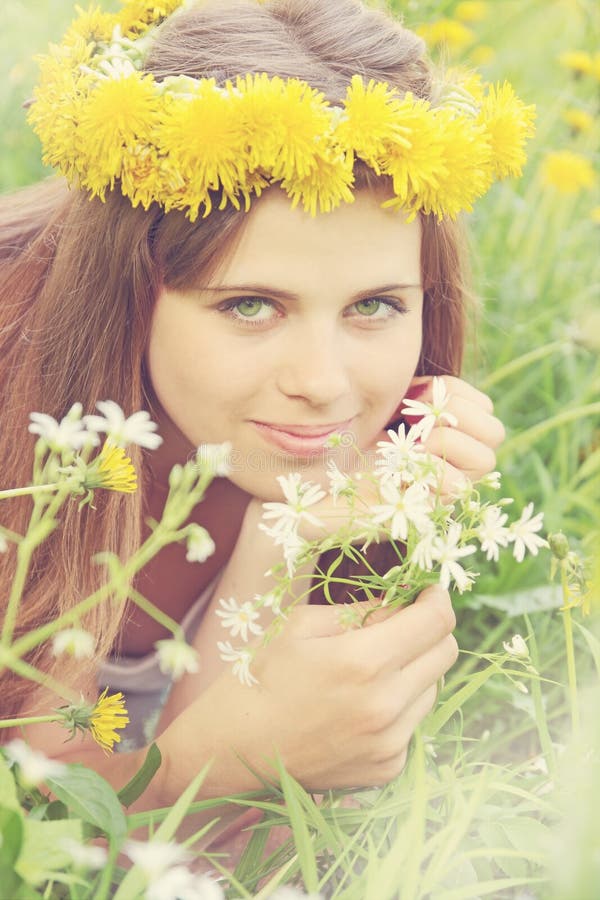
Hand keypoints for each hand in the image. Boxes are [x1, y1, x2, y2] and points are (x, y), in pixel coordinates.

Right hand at [156, 585, 457, 797]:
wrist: (235, 749)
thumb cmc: (262, 676)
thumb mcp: (303, 625)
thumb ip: (361, 610)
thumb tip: (402, 601)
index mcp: (364, 660)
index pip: (436, 621)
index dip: (438, 598)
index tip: (428, 591)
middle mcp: (386, 705)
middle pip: (447, 653)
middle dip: (431, 630)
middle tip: (404, 623)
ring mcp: (389, 742)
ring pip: (433, 688)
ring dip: (414, 669)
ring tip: (370, 670)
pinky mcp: (386, 768)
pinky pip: (412, 724)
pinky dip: (398, 707)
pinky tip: (359, 706)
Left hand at [259, 375, 504, 543]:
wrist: (305, 492)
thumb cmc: (336, 449)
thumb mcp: (380, 411)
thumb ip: (413, 397)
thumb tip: (431, 391)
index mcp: (442, 436)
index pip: (483, 406)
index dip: (450, 391)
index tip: (409, 395)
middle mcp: (449, 465)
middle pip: (495, 430)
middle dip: (454, 413)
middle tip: (412, 421)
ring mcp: (441, 491)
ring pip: (486, 458)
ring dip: (446, 441)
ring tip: (409, 446)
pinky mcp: (426, 514)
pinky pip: (458, 487)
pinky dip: (431, 470)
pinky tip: (400, 469)